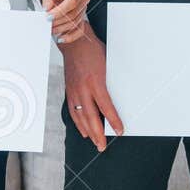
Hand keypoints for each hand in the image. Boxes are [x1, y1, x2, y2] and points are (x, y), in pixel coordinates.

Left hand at [39, 0, 89, 42]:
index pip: (71, 2)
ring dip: (61, 29)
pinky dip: (70, 36)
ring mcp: (83, 10)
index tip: (48, 16)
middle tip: (46, 23)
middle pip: (73, 14)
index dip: (59, 12)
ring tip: (50, 28)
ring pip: (74, 23)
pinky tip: (61, 38)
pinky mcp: (80, 19)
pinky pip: (79, 30)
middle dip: (58, 21)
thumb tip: (48, 8)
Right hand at [63, 33, 119, 149]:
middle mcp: (83, 89)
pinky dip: (78, 123)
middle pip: (91, 118)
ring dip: (87, 132)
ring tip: (94, 142)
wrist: (75, 43)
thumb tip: (120, 97)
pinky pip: (73, 111)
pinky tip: (82, 129)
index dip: (113, 121)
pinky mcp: (69, 91)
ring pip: (80, 117)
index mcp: (96, 82)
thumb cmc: (93, 51)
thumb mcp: (108, 65)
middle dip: (97, 134)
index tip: (119, 131)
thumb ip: (112, 82)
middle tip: (102, 146)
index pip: (106, 107)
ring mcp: (74, 92)